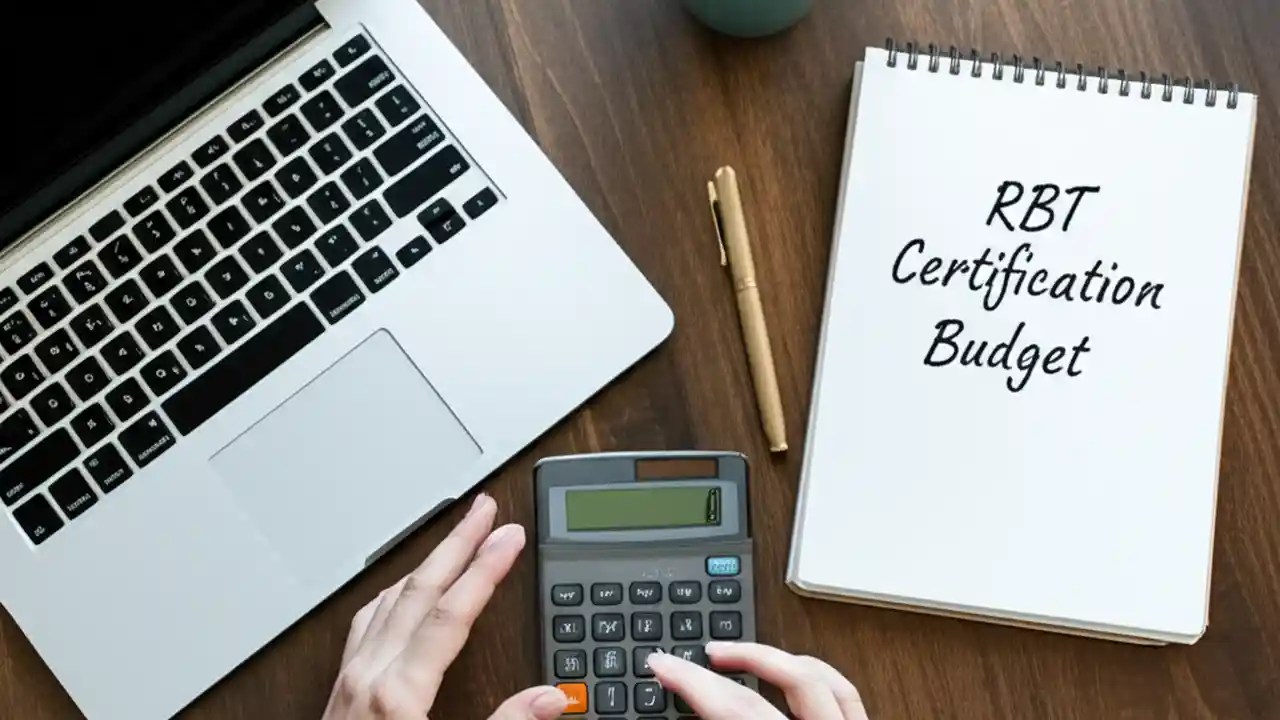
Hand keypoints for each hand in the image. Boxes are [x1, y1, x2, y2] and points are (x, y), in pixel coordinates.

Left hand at [322, 494, 568, 719]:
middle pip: (418, 590)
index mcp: (398, 692)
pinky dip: (392, 595)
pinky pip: (366, 623)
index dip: (485, 566)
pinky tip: (400, 595)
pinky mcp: (338, 694)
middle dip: (455, 543)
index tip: (509, 534)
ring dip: (424, 563)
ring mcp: (348, 682)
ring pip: (388, 601)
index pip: (452, 610)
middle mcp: (368, 677)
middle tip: (483, 509)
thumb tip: (550, 698)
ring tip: (452, 539)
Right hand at [648, 642, 868, 719]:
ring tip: (730, 654)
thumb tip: (683, 705)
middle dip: (723, 663)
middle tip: (683, 659)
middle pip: (770, 685)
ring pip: (814, 677)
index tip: (663, 665)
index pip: (732, 710)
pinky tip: (789, 668)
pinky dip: (813, 672)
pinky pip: (845, 693)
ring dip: (767, 657)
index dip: (690, 682)